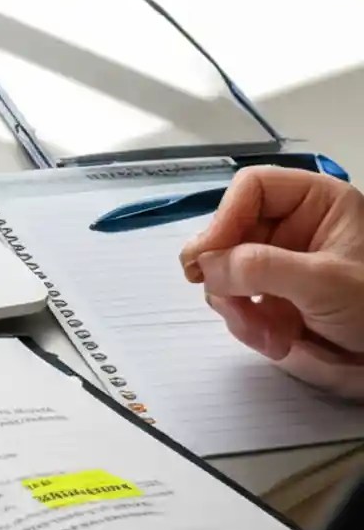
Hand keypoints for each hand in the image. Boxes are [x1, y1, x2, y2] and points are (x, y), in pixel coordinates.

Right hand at [179, 166, 363, 397]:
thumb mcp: (324, 283)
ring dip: (237, 307)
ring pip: (228, 270)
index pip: (252, 188)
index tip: (205, 258)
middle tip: (227, 305)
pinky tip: (274, 341)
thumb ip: (263, 268)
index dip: (224, 218)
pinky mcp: (275, 292)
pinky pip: (238, 299)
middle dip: (228, 276)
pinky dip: (248, 323)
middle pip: (232, 232)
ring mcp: (282, 260)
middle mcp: (295, 224)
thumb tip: (206, 265)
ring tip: (267, 336)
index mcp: (317, 201)